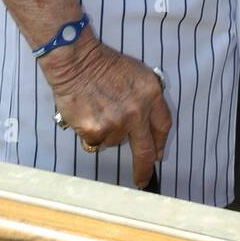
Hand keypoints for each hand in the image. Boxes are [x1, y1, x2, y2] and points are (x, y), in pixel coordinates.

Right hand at [42, 37, 171, 188]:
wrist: (77, 61)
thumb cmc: (103, 63)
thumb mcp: (137, 74)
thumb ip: (145, 99)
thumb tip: (146, 126)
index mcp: (151, 94)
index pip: (163, 126)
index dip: (160, 143)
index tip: (158, 155)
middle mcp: (137, 111)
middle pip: (146, 150)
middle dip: (145, 169)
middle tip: (143, 180)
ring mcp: (117, 123)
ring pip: (114, 142)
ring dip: (108, 133)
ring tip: (98, 109)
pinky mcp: (96, 131)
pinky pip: (95, 141)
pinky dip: (91, 132)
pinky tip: (88, 113)